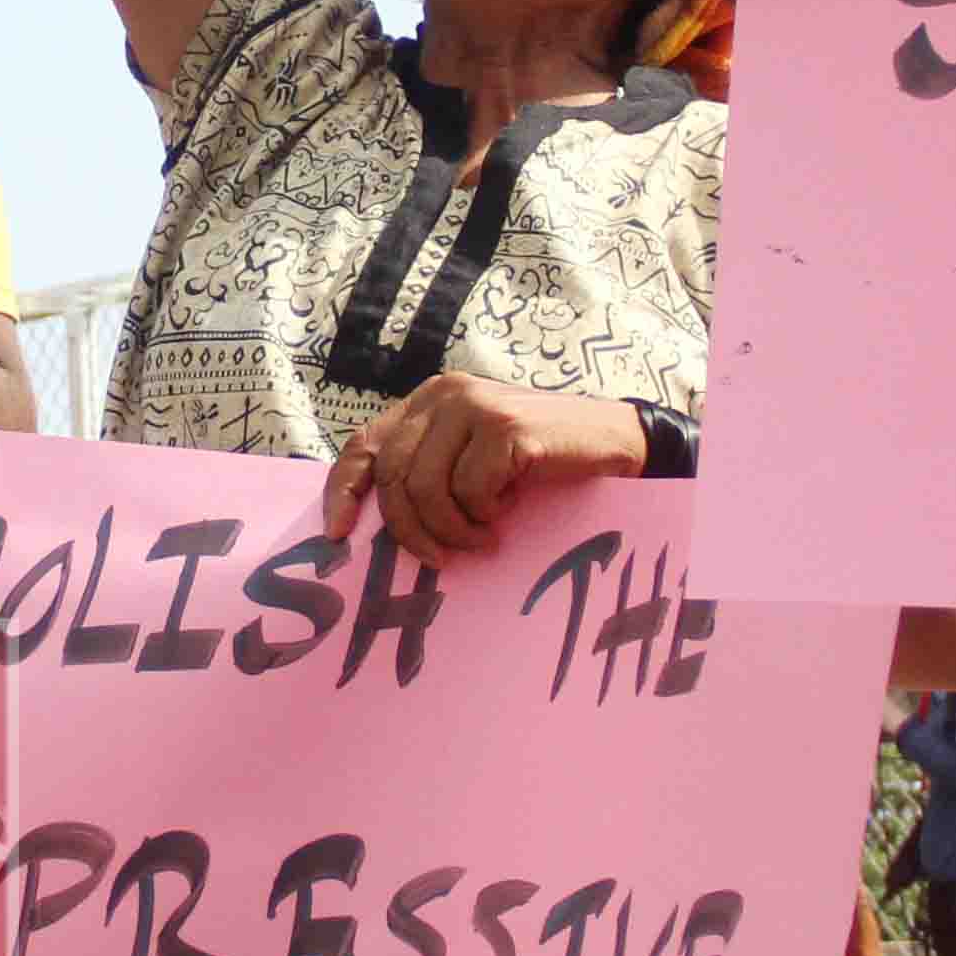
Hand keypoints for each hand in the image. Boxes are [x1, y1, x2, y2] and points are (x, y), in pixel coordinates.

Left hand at [318, 377, 645, 562]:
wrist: (617, 443)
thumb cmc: (540, 463)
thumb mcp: (473, 460)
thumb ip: (431, 472)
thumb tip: (377, 525)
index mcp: (429, 401)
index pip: (364, 443)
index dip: (344, 490)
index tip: (338, 534)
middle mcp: (445, 395)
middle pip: (392, 474)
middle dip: (409, 529)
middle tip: (437, 560)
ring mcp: (475, 406)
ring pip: (426, 487)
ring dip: (451, 529)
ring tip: (481, 539)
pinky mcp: (505, 427)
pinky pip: (470, 490)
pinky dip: (484, 515)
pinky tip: (507, 514)